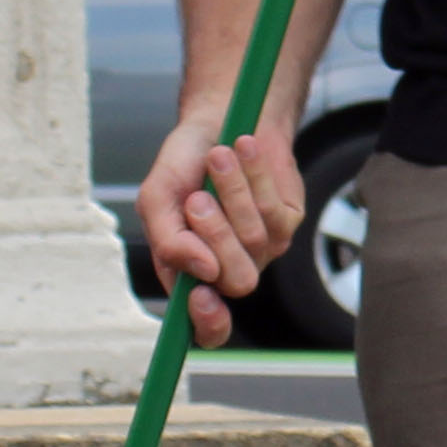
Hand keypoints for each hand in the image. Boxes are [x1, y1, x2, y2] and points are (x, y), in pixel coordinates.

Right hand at [137, 117, 303, 347]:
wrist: (220, 120)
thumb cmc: (184, 163)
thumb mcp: (158, 196)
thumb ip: (167, 238)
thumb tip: (201, 272)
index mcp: (191, 273)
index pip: (207, 327)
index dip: (208, 322)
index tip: (202, 297)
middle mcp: (228, 266)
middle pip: (238, 281)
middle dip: (217, 235)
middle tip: (198, 198)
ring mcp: (262, 247)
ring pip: (256, 240)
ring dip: (234, 193)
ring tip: (219, 157)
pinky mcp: (287, 221)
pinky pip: (275, 210)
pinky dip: (256, 176)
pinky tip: (244, 150)